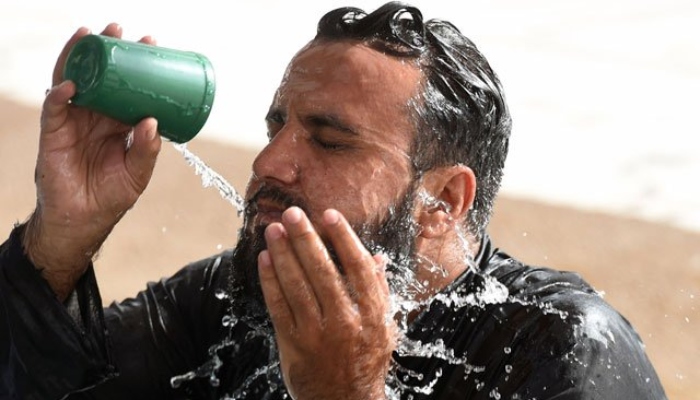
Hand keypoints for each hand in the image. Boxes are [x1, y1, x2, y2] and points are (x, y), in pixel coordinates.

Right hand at [22, 24, 161, 299]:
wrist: (82, 220)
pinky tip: (71, 84)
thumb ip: (147, 149)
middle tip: (120, 31)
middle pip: (101, 77)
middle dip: (108, 53)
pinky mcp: (54, 133)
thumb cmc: (112, 197)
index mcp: (118, 123)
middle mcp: (96, 117)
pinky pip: (55, 109)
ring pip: (75, 82)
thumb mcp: (138, 173)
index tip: (151, 46)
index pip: (127, 88)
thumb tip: (152, 121)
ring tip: (90, 37)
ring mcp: (74, 122)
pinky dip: (61, 95)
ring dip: (80, 59)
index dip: (136, 67)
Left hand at [258, 207, 394, 399]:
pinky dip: (270, 281)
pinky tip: (264, 259)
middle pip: (323, 271)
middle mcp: (346, 322)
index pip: (358, 267)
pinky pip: (279, 306)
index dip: (343, 238)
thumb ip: (378, 292)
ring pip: (297, 286)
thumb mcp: (383, 328)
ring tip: (273, 230)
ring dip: (283, 254)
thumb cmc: (366, 360)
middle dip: (305, 238)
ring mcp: (317, 334)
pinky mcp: (293, 344)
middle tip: (292, 213)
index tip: (329, 215)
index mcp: (372, 314)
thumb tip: (377, 258)